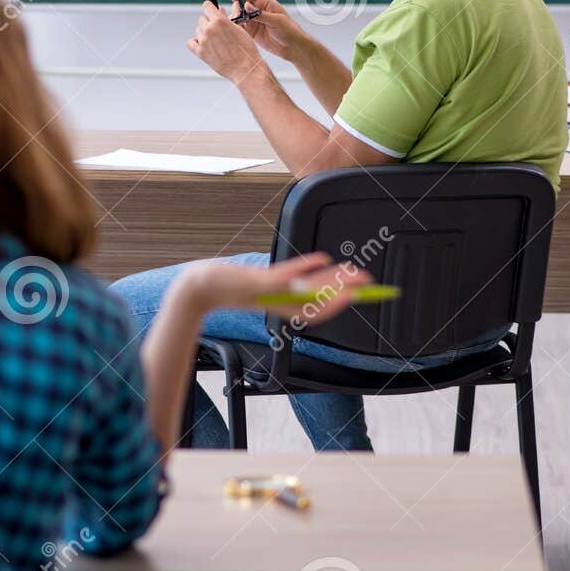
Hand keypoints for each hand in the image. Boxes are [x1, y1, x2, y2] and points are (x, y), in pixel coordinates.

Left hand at [173, 252, 372, 323]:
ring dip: (334, 281)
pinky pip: (286, 275)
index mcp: (280, 307)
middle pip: (319, 301)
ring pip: (309, 290)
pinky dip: (305, 267)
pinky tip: (322, 259)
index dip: (340, 304)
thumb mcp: (261, 288)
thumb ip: (285, 284)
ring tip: (354, 272)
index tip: (360, 294)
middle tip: (368, 282)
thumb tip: (309, 274)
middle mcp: (278, 303)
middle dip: (346, 291)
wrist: (201, 287)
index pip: (317, 311)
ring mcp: (270, 293)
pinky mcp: (258, 281)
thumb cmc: (230, 287)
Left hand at [186, 0, 263, 83]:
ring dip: (204, 33)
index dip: (210, 8)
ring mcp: (203, 41)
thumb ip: (225, 19)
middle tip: (218, 30)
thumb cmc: (245, 49)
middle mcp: (209, 29)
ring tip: (216, 41)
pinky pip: (191, 43)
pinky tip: (204, 44)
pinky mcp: (200, 53)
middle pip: (202, 19)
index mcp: (219, 21)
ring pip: (198, 30)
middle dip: (209, 22)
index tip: (212, 12)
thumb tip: (219, 11)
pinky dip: (196, 42)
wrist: (245, 68)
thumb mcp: (238, 28)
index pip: (206, 6)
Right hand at [231, 0, 306, 61]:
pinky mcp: (251, 32)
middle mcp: (257, 10)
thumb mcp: (276, 20)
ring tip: (238, 23)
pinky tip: (237, 30)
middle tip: (239, 15)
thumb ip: (260, 14)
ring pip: (238, 16)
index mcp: (265, 2)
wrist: (292, 47)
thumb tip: (246, 5)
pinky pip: (240, 28)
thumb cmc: (289, 30)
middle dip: (236, 7)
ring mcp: (253, 21)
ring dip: (235, 18)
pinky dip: (236, 28)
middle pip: (240, 4)